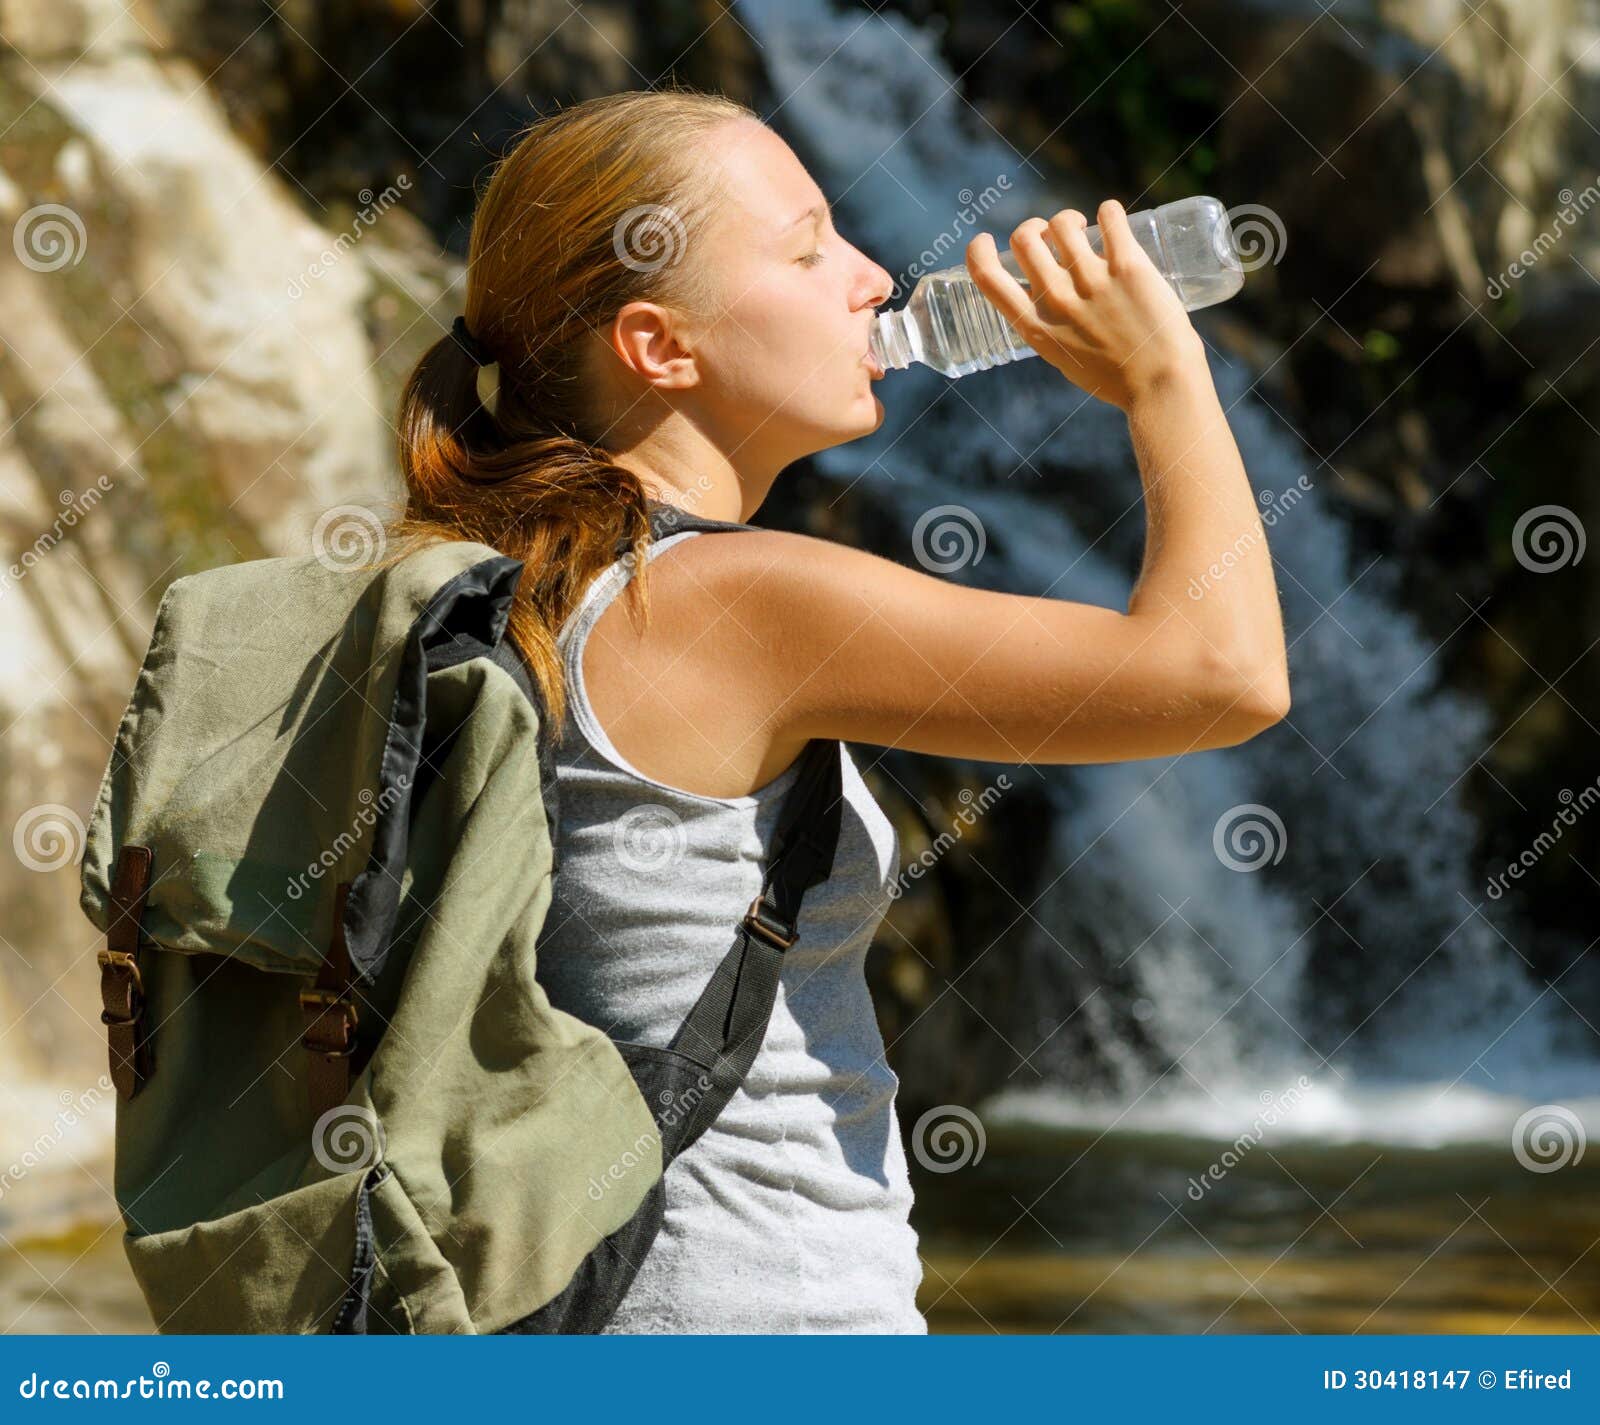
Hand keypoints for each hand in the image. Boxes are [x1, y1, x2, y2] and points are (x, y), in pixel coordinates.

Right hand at [965, 199, 1203, 409]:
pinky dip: (1108, 211)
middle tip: (1051, 235)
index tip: (985, 241)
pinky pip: (1110, 216)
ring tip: (1085, 228)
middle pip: (1024, 238)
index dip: (978, 251)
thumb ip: (1051, 327)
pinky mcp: (1128, 266)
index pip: (988, 277)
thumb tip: (1051, 296)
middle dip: (1033, 227)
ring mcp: (1091, 280)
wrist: (1160, 386)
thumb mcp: (1064, 359)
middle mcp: (1057, 300)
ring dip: (1069, 219)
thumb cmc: (1114, 380)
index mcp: (1035, 327)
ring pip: (1062, 222)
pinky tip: (1111, 218)